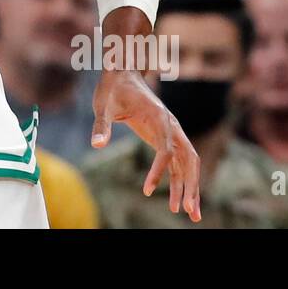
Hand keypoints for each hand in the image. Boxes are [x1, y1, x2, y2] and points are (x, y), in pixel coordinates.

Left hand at [92, 68, 201, 221]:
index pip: (166, 149)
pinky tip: (178, 202)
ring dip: (191, 188)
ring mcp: (171, 134)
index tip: (147, 190)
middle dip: (190, 185)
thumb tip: (96, 144)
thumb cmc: (112, 88)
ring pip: (188, 164)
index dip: (159, 170)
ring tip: (190, 215)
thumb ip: (101, 125)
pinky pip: (178, 164)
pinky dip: (181, 182)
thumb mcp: (103, 105)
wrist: (122, 73)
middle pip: (188, 159)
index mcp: (159, 117)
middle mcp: (171, 126)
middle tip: (187, 211)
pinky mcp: (165, 139)